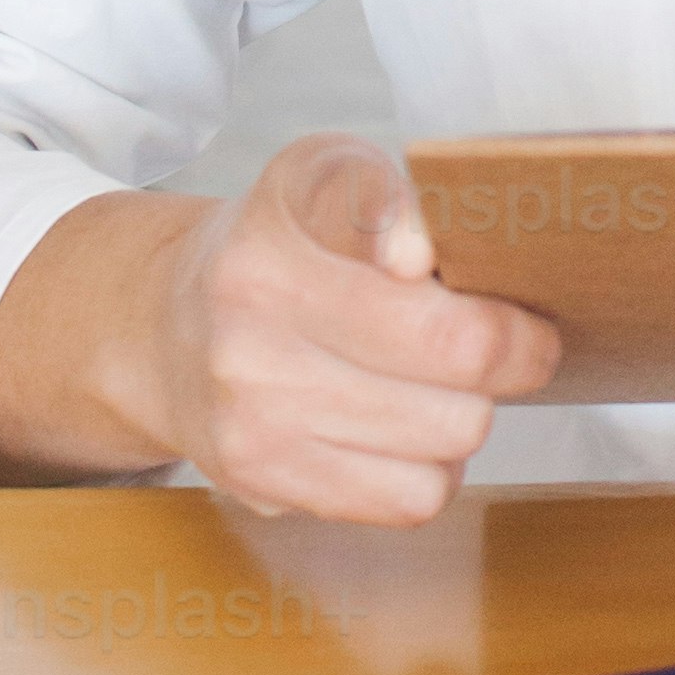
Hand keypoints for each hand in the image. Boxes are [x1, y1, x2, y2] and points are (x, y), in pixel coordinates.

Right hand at [0, 134, 562, 523]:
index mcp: (274, 257)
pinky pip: (399, 503)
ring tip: (420, 383)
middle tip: (488, 344)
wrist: (157, 318)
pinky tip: (384, 427)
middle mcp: (250, 347)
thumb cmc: (278, 237)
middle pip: (456, 401)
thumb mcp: (328, 171)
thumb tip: (425, 253)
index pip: (440, 324)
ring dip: (452, 425)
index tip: (516, 314)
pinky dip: (414, 470)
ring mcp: (250, 428)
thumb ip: (389, 193)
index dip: (505, 328)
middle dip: (492, 373)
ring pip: (437, 460)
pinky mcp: (260, 487)